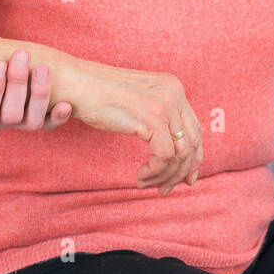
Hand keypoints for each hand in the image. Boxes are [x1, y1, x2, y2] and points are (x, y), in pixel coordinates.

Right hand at [0, 11, 71, 137]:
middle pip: (6, 117)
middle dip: (16, 86)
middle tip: (21, 57)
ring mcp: (13, 119)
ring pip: (29, 122)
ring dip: (39, 96)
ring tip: (43, 69)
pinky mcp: (35, 114)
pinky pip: (49, 124)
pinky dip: (59, 117)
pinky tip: (67, 104)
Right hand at [61, 57, 203, 194]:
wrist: (78, 84)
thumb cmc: (100, 97)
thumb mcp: (139, 104)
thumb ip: (160, 121)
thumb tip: (176, 154)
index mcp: (174, 87)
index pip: (195, 129)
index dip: (194, 158)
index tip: (185, 179)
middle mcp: (175, 93)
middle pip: (192, 142)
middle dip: (181, 171)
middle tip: (165, 189)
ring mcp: (165, 104)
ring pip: (180, 153)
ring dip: (164, 175)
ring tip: (145, 183)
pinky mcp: (152, 117)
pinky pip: (164, 156)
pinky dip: (154, 172)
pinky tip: (139, 176)